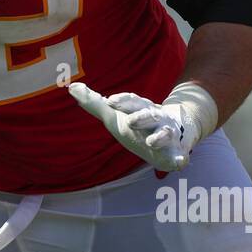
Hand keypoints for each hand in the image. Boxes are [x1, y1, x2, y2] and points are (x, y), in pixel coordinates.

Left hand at [68, 82, 214, 172]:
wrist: (175, 131)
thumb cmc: (138, 123)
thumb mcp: (116, 114)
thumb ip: (94, 103)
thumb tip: (71, 87)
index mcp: (140, 109)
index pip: (132, 101)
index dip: (122, 101)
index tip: (110, 101)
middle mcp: (156, 118)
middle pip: (149, 113)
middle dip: (141, 117)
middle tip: (131, 122)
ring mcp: (168, 134)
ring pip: (165, 132)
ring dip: (159, 137)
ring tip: (151, 142)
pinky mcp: (176, 152)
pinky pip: (181, 156)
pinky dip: (181, 159)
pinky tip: (180, 163)